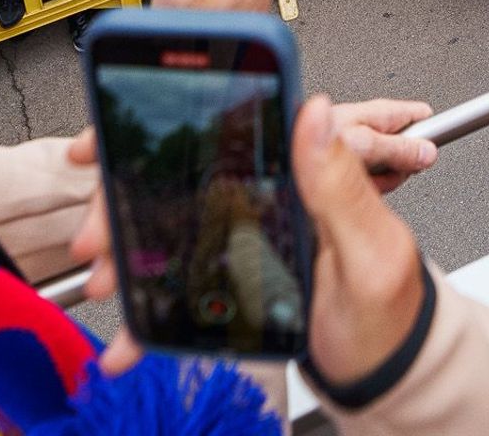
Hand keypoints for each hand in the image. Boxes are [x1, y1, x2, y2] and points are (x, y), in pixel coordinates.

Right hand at [69, 92, 439, 377]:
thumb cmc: (391, 315)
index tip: (114, 143)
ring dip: (129, 259)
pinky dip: (151, 313)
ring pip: (173, 233)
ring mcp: (252, 236)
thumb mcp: (371, 254)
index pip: (230, 131)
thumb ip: (343, 187)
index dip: (168, 130)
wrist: (387, 377)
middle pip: (184, 181)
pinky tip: (129, 334)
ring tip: (104, 283)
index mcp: (307, 175)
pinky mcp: (239, 274)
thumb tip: (315, 111)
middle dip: (126, 206)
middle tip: (97, 237)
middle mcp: (274, 197)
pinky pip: (185, 284)